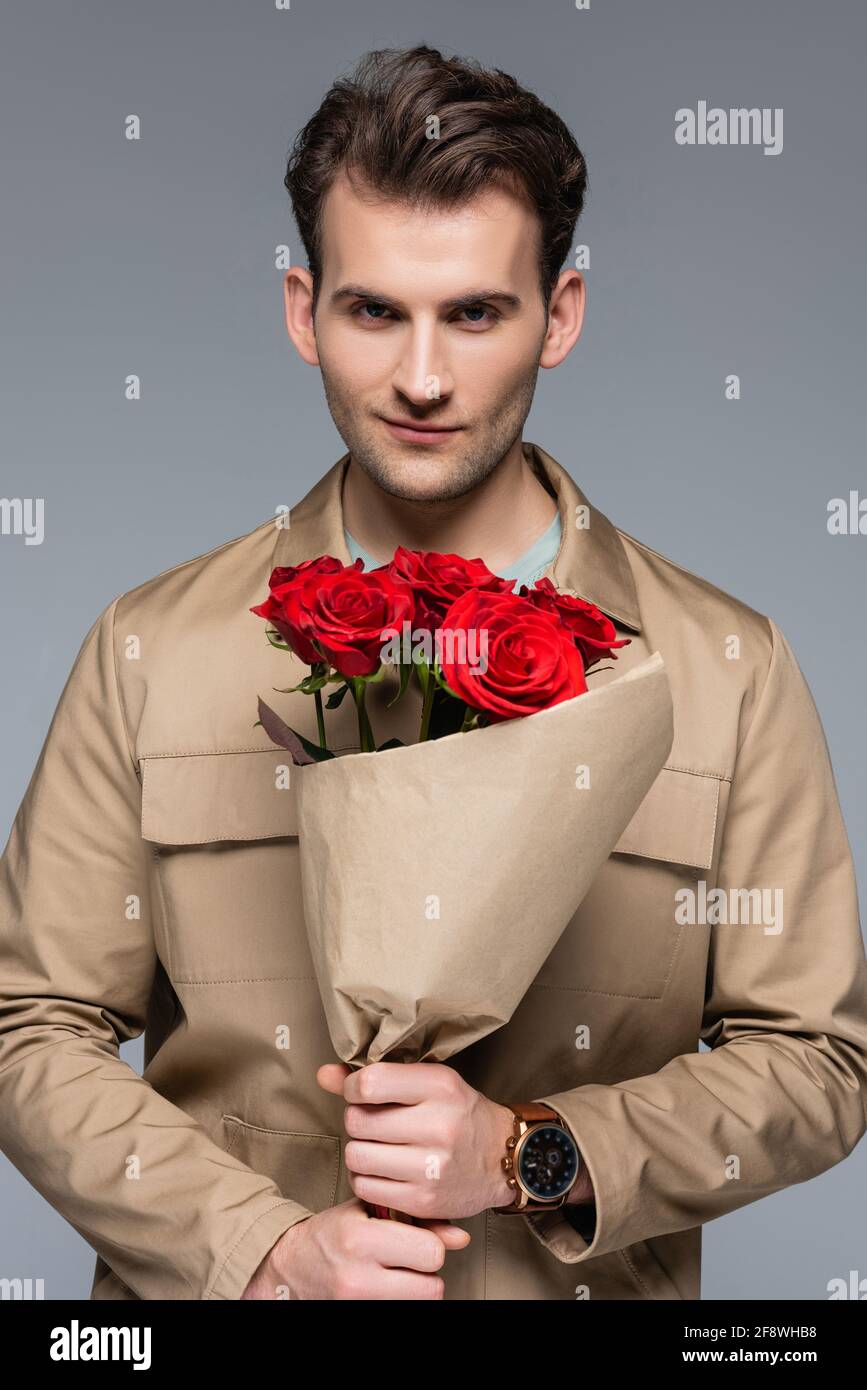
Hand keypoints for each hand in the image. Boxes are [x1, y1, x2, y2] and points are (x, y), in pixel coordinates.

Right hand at [240, 1197, 469, 1298]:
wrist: (290, 1267)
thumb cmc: (333, 1234)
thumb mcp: (370, 1213)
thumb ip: (418, 1220)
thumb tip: (461, 1238)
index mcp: (360, 1239)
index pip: (431, 1252)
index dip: (430, 1244)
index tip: (416, 1239)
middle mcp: (357, 1277)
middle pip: (432, 1286)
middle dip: (426, 1271)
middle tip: (410, 1260)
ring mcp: (356, 1302)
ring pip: (421, 1302)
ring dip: (417, 1289)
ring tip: (396, 1273)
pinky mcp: (357, 1314)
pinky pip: (402, 1310)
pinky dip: (402, 1299)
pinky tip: (386, 1285)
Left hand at [317, 1060, 517, 1219]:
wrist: (503, 1158)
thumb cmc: (460, 1114)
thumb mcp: (427, 1083)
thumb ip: (374, 1078)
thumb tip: (324, 1074)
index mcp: (440, 1086)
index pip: (370, 1083)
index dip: (353, 1088)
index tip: (361, 1093)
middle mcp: (439, 1124)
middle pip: (357, 1121)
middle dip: (357, 1120)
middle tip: (374, 1122)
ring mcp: (432, 1166)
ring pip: (356, 1156)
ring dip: (359, 1151)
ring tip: (379, 1146)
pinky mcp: (424, 1200)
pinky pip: (366, 1187)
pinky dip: (366, 1179)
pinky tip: (384, 1170)